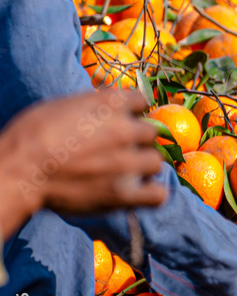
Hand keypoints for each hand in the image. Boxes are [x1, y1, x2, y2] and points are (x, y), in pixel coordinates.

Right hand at [0, 89, 165, 232]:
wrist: (18, 171)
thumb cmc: (30, 136)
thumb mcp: (63, 105)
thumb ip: (94, 106)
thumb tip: (111, 105)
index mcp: (111, 104)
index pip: (141, 100)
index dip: (131, 112)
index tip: (119, 121)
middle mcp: (127, 130)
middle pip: (151, 133)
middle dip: (136, 141)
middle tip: (114, 151)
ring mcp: (129, 162)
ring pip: (155, 162)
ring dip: (142, 167)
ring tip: (121, 173)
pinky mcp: (125, 193)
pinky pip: (159, 194)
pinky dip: (151, 194)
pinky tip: (138, 193)